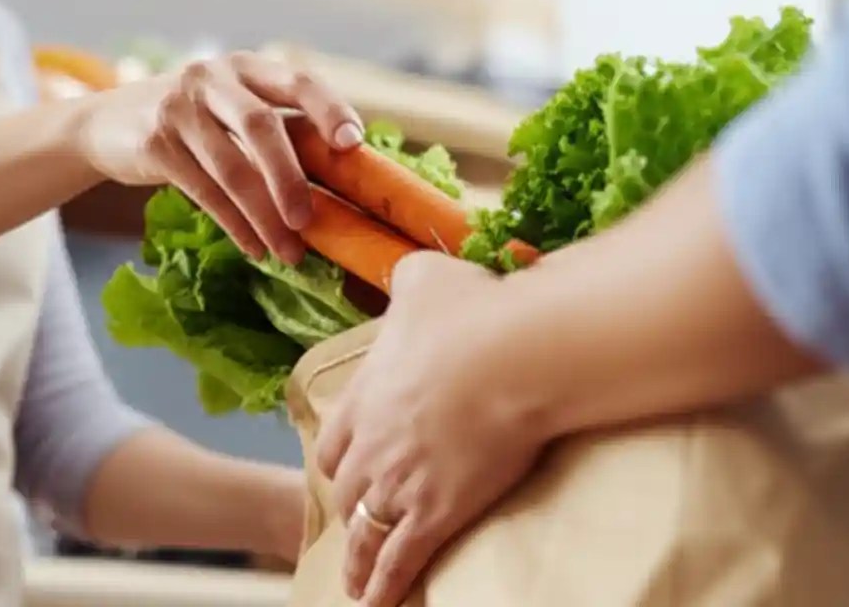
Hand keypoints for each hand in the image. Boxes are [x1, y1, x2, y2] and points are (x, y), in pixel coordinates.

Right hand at [74, 51, 362, 263]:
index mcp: (245, 67)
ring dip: (264, 216)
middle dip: (289, 177)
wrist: (105, 125)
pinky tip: (255, 248)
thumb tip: (342, 176)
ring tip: (289, 251)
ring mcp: (178, 109)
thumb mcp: (230, 107)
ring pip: (231, 168)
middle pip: (260, 125)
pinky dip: (234, 224)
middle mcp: (212, 79)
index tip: (353, 143)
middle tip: (308, 220)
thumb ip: (275, 128)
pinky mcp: (154, 144)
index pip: (297, 80)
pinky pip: (203, 192)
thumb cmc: (191, 121)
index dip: (329, 110)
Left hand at [316, 253, 546, 606]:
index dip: (337, 462)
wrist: (512, 356)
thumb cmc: (473, 313)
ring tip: (356, 586)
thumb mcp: (425, 278)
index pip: (336, 442)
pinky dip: (386, 587)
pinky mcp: (437, 512)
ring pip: (367, 533)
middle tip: (354, 527)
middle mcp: (373, 445)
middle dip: (348, 511)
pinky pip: (401, 561)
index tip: (341, 474)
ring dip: (358, 562)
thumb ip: (406, 279)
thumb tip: (405, 274)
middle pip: (347, 491)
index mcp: (366, 395)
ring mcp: (401, 482)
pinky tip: (379, 605)